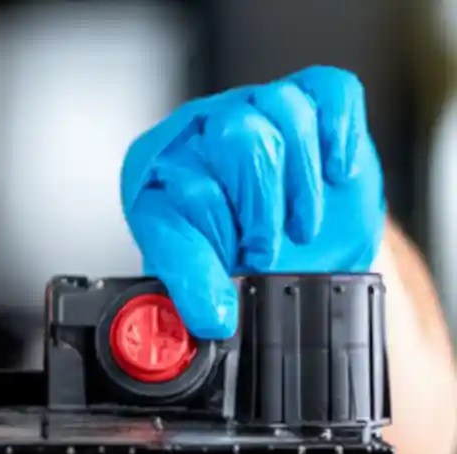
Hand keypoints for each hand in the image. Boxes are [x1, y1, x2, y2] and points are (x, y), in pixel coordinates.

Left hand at [120, 65, 386, 339]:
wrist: (286, 244)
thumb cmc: (232, 252)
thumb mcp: (202, 276)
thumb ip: (196, 290)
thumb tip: (212, 317)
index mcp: (156, 167)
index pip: (186, 183)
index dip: (218, 233)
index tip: (238, 265)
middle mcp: (201, 128)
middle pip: (238, 138)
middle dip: (262, 205)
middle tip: (267, 249)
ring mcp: (256, 105)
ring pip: (284, 112)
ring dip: (302, 180)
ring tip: (301, 226)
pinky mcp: (311, 100)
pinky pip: (332, 94)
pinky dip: (340, 133)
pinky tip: (336, 173)